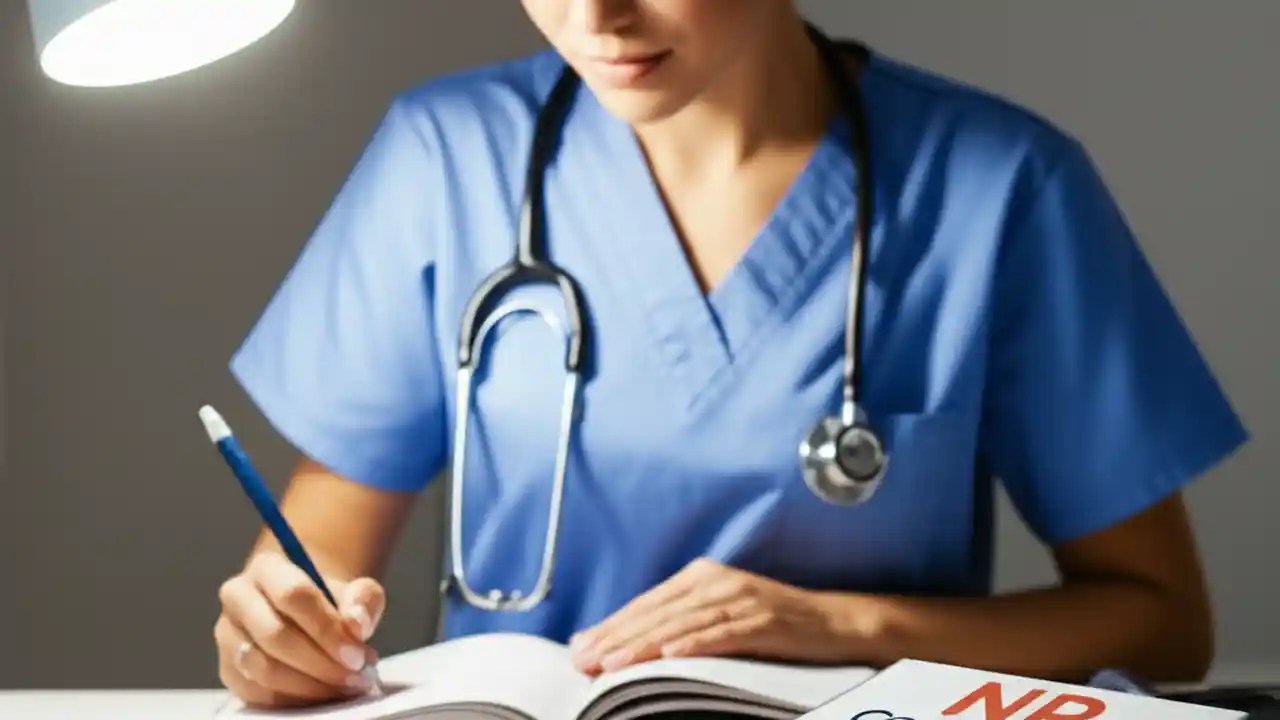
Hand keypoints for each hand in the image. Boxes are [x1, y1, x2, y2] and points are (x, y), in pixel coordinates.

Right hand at [214, 552, 385, 707]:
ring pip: (263, 669)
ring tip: (343, 687)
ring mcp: (228, 636)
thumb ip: (363, 601)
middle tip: (354, 677)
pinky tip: (322, 695)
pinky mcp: (228, 670)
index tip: (356, 655)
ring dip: (309, 686)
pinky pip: (257, 693)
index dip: (327, 629)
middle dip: (320, 663)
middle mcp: (238, 598)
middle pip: (275, 635)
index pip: (293, 595)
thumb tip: (356, 624)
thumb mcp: (355, 591)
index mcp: (267, 567)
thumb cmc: (330, 601)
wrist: (304, 614)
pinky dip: (294, 700)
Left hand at [568, 558, 850, 674]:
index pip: (646, 604)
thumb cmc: (772, 624)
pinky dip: (695, 643)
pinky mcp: (763, 619)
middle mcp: (717, 582)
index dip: (611, 626)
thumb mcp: (719, 617)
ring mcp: (740, 599)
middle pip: (657, 612)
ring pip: (682, 623)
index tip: (579, 648)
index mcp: (701, 577)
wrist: (834, 624)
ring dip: (644, 644)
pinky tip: (672, 655)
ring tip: (613, 663)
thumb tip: (620, 645)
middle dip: (617, 638)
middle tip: (584, 659)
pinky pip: (723, 633)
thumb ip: (675, 626)